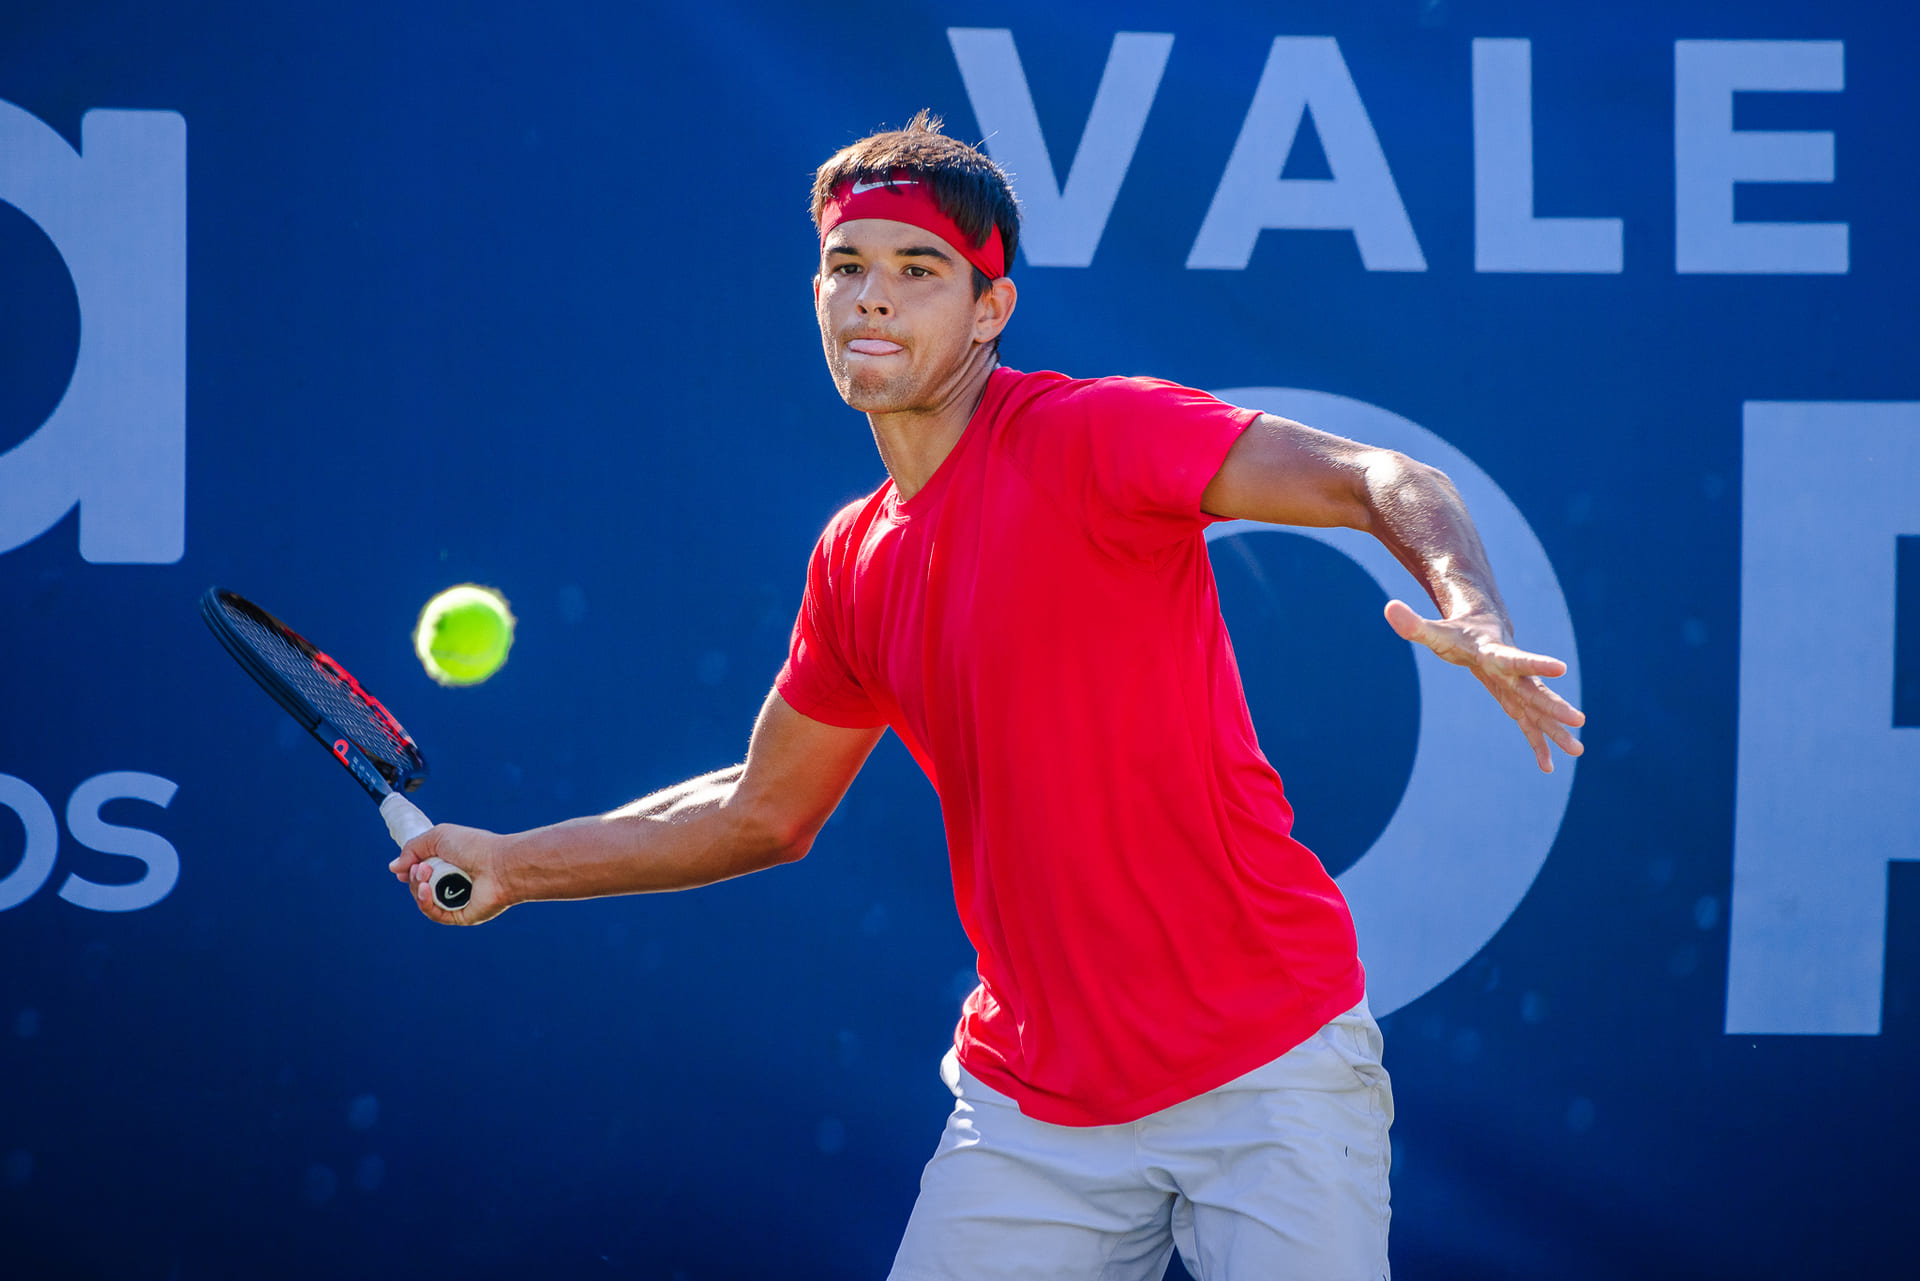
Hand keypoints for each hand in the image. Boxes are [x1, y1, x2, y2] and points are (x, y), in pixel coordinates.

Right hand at [387, 823, 513, 924]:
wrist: (499, 865)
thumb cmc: (474, 847)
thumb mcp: (438, 837)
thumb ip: (413, 848)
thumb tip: (394, 867)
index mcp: (450, 863)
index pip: (421, 872)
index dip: (410, 871)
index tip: (405, 868)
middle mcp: (452, 882)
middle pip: (419, 886)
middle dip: (415, 877)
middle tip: (423, 868)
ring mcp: (456, 899)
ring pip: (424, 900)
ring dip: (419, 887)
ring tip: (427, 874)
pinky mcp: (459, 915)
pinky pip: (435, 914)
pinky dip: (425, 903)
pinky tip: (426, 890)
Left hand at [1384, 600, 1585, 772]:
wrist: (1481, 628)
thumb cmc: (1456, 632)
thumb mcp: (1433, 631)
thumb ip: (1412, 623)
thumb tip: (1388, 608)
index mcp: (1496, 654)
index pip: (1517, 659)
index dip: (1537, 663)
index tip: (1563, 667)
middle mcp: (1513, 673)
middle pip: (1535, 691)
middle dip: (1555, 706)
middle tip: (1578, 720)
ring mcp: (1517, 688)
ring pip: (1539, 711)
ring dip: (1556, 731)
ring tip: (1578, 751)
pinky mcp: (1515, 700)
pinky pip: (1528, 725)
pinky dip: (1537, 743)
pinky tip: (1547, 766)